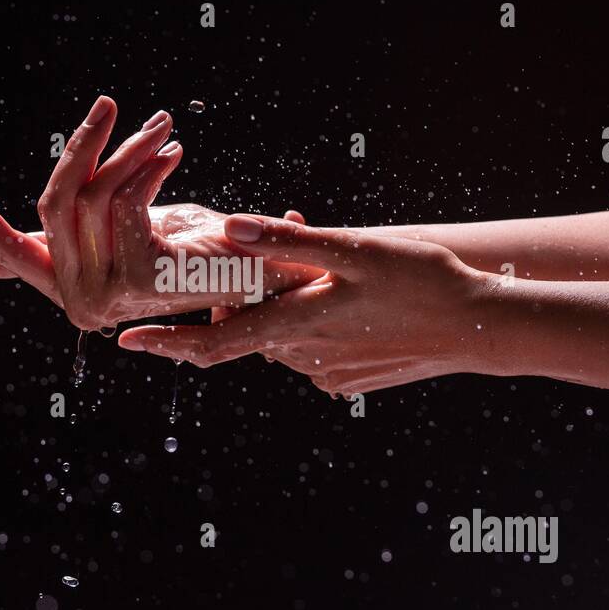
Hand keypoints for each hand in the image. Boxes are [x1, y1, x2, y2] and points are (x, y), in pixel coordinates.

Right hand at [0, 96, 320, 328]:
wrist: (263, 274)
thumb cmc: (195, 251)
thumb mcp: (119, 236)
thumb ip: (62, 241)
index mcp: (68, 291)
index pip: (9, 250)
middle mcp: (80, 305)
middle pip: (55, 202)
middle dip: (81, 147)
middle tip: (108, 104)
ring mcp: (108, 298)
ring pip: (93, 195)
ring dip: (129, 150)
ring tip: (162, 127)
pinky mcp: (140, 279)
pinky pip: (125, 202)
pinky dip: (148, 168)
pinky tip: (173, 154)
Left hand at [117, 214, 498, 394]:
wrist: (482, 327)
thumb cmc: (423, 279)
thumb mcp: (356, 248)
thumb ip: (288, 243)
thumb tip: (228, 230)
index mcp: (296, 327)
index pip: (213, 345)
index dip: (167, 343)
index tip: (126, 340)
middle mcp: (303, 359)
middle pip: (251, 328)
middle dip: (247, 293)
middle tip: (279, 241)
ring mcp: (329, 373)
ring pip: (284, 335)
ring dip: (285, 304)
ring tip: (326, 263)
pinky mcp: (351, 378)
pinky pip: (314, 348)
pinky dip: (314, 323)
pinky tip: (352, 296)